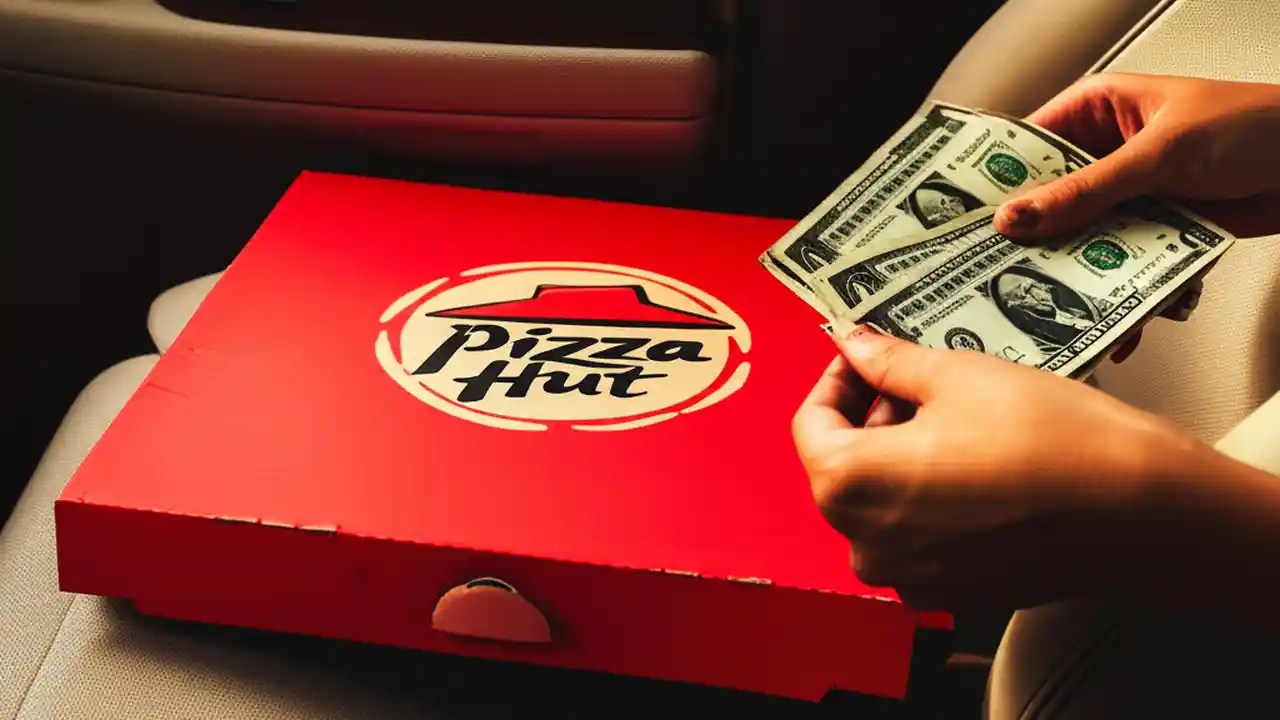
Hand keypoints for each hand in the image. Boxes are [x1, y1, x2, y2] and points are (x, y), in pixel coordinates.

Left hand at [791, 327, 1258, 612]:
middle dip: (868, 418)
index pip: (810, 425)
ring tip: (949, 416)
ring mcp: (907, 577)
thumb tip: (854, 345)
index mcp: (849, 483)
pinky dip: (928, 499)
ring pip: (880, 504)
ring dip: (898, 457)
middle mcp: (865, 543)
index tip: (861, 355)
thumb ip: (888, 363)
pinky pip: (917, 537)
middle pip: (841, 467)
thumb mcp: (955, 375)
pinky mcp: (950, 592)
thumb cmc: (1048, 436)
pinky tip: (972, 464)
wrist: (1137, 509)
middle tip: (910, 378)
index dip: (835, 380)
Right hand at [994, 73, 1279, 361]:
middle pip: (1047, 200)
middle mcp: (1106, 151)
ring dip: (1072, 274)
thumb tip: (1019, 217)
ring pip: (1081, 238)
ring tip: (1051, 307)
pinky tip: (1112, 318)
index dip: (991, 179)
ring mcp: (1130, 193)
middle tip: (993, 272)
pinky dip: (1117, 292)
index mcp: (1097, 109)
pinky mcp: (1156, 230)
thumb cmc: (1256, 127)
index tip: (961, 217)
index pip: (1025, 143)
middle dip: (1029, 239)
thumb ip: (1086, 192)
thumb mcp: (1159, 156)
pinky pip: (1120, 264)